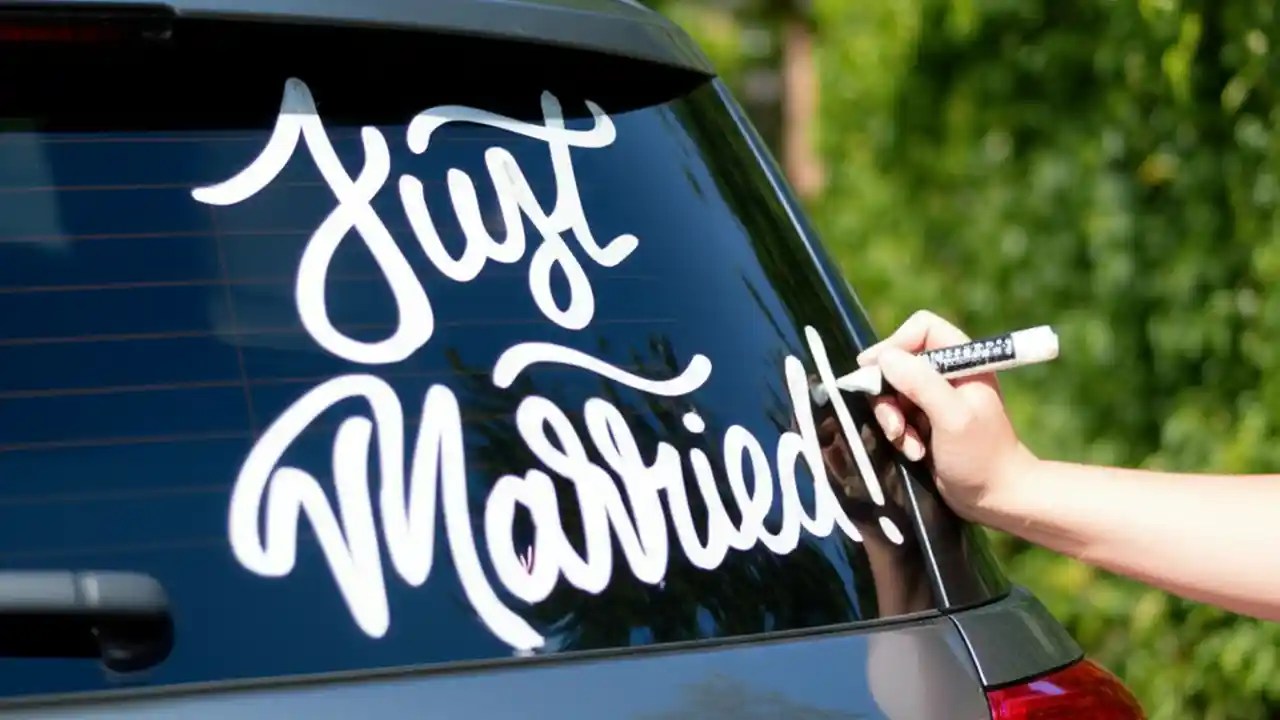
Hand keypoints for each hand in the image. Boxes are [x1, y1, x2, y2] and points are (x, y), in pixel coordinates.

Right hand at [858, 310, 1036, 519]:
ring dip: (893, 419)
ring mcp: (935, 398)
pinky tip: (915, 452)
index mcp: (963, 360)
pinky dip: (900, 434)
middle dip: (889, 393)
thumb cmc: (982, 456)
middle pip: (899, 361)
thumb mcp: (952, 417)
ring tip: (909, 445)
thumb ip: (920, 383)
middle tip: (894, 423)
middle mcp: (947, 374)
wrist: (997, 498)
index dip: (895, 344)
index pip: (921, 328)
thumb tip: (884, 358)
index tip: (874, 370)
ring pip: (893, 391)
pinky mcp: (926, 421)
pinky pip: (897, 415)